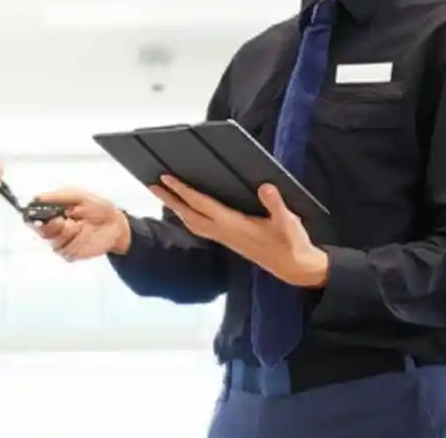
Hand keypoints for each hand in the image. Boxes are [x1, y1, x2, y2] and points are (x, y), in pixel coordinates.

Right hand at [29, 188, 130, 260]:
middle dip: (52, 227)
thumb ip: (58, 197)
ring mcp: (62, 243)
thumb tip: (37, 198)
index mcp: (52, 214)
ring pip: (55, 243)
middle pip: (42, 233)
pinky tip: (85, 237)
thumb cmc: (97, 207)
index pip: (33, 219)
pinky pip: (67, 253)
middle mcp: (54, 230)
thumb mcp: (78, 196)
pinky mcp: (72, 254)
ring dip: (68, 234)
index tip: (41, 217)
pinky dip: (77, 244)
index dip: (33, 219)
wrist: (116, 223)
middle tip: (63, 221)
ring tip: (81, 226)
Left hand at [154, 175, 327, 287]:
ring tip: (162, 193)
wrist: (294, 268)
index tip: (166, 178)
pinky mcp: (228, 241)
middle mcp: (223, 232)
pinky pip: (200, 226)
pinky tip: (186, 210)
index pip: (202, 205)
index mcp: (233, 225)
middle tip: (151, 183)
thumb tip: (265, 186)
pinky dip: (188, 216)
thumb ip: (275, 205)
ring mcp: (224, 238)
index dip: (183, 191)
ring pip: (191, 222)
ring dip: (176, 207)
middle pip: (188, 214)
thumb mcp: (288, 222)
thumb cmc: (291, 243)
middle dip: (169, 198)